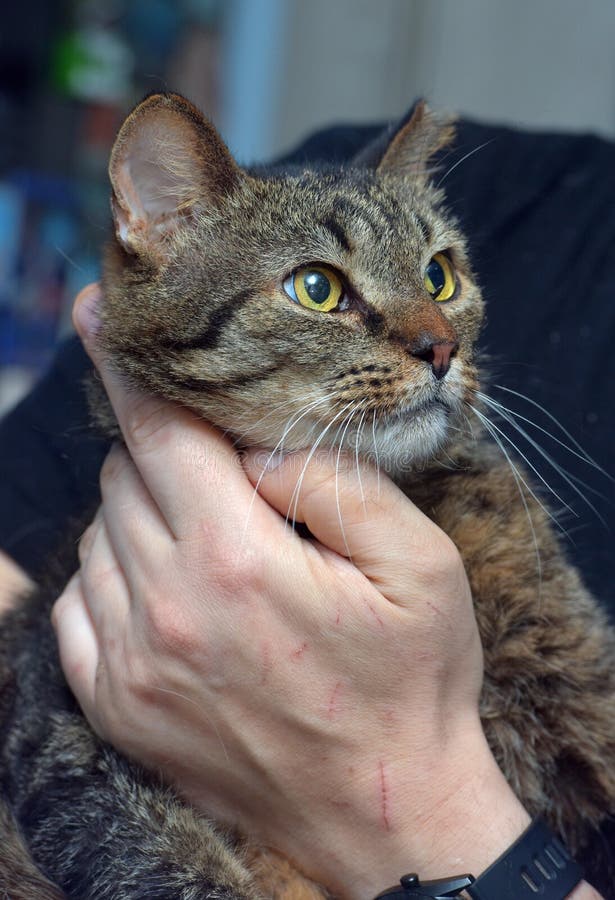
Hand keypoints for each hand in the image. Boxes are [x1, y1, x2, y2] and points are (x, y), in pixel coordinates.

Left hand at [53, 283, 529, 897]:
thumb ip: (339, 484)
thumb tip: (260, 442)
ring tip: (216, 543)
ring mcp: (130, 662)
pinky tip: (170, 588)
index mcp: (238, 559)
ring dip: (144, 515)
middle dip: (167, 453)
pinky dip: (113, 572)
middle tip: (224, 470)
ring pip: (99, 533)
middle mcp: (166, 607)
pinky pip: (76, 601)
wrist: (382, 813)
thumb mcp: (421, 565)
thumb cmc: (411, 681)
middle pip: (127, 477)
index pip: (159, 432)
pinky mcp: (114, 704)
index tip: (99, 315)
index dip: (128, 367)